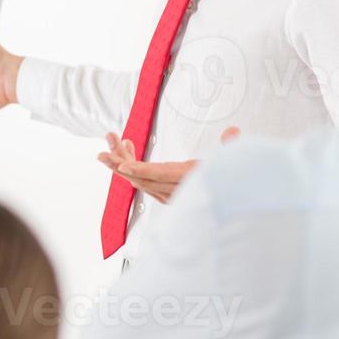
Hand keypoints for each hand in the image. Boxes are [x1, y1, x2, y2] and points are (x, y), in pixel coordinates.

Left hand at [96, 126, 240, 203]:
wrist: (232, 207)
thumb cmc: (231, 183)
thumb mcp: (233, 163)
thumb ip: (231, 147)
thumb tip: (233, 131)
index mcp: (188, 181)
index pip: (160, 175)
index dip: (140, 170)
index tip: (122, 165)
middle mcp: (175, 191)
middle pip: (141, 177)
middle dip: (120, 160)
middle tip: (105, 144)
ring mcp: (169, 194)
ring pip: (139, 179)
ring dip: (123, 160)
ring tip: (113, 139)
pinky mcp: (167, 193)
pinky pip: (143, 180)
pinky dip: (133, 166)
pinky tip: (128, 150)